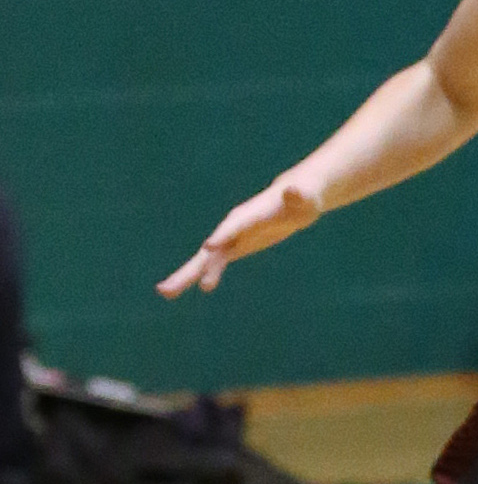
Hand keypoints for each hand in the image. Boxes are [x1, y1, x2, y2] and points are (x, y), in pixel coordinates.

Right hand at [158, 179, 322, 296]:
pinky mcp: (238, 246)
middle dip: (191, 268)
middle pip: (209, 250)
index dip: (224, 235)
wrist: (296, 197)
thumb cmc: (304, 197)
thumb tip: (295, 190)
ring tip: (165, 292)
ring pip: (207, 260)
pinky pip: (218, 263)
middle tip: (166, 287)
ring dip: (188, 276)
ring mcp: (233, 237)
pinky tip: (204, 287)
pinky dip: (210, 274)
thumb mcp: (305, 198)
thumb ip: (299, 196)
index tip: (209, 248)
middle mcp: (234, 226)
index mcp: (249, 214)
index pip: (234, 226)